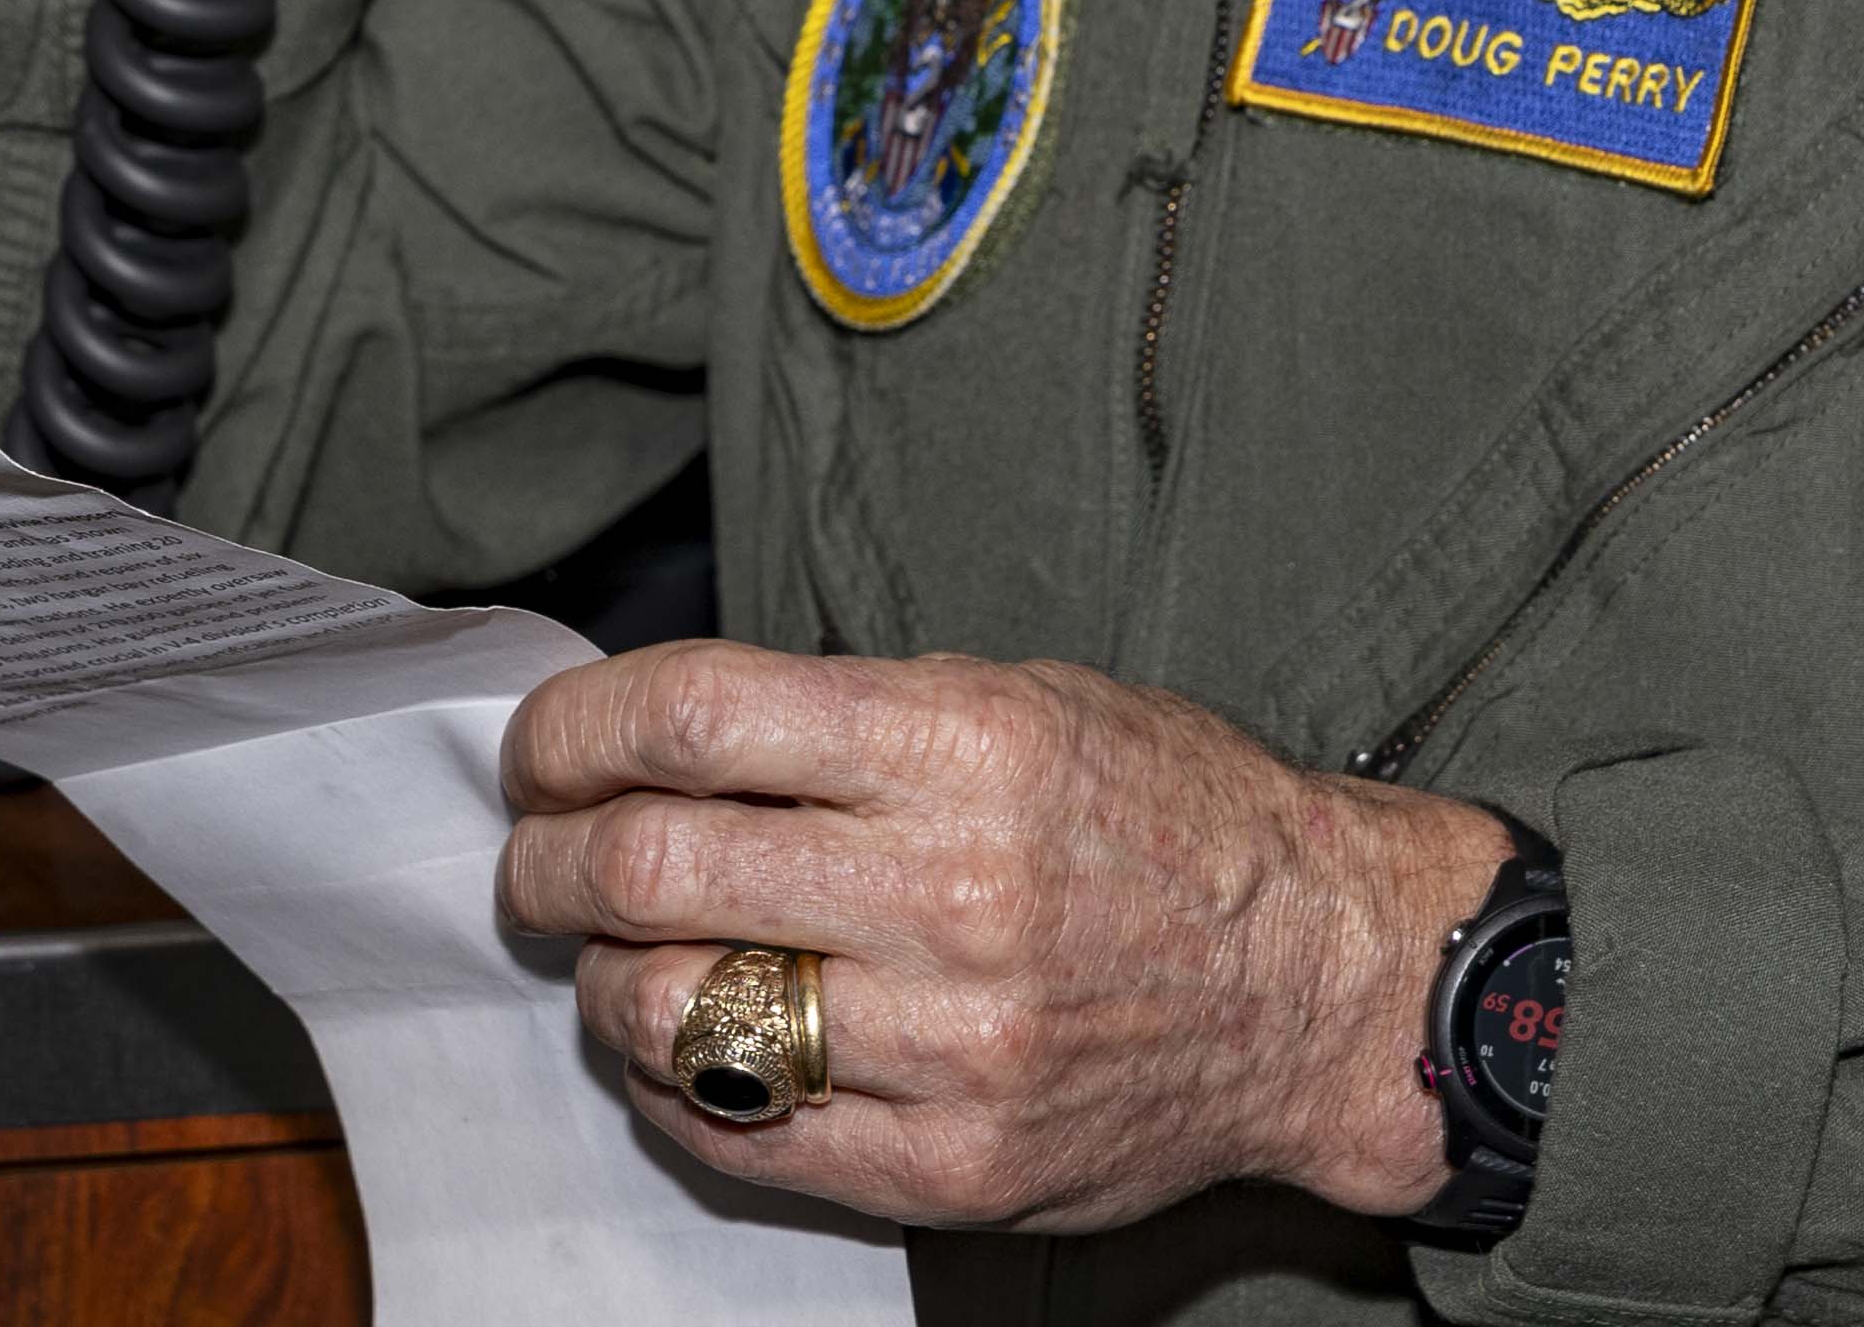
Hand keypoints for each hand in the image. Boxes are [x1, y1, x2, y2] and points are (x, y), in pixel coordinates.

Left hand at [499, 642, 1516, 1235]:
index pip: (694, 720)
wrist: (1324, 979)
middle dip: (550, 862)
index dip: (575, 733)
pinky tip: (687, 1047)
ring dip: (604, 979)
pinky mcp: (955, 1166)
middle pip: (654, 869)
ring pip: (676, 1014)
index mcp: (968, 743)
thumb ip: (842, 719)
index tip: (542, 751)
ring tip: (617, 956)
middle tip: (539, 860)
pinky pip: (744, 1136)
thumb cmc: (1168, 816)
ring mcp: (956, 1045)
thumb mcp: (1022, 698)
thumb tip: (650, 739)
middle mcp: (956, 890)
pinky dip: (677, 1088)